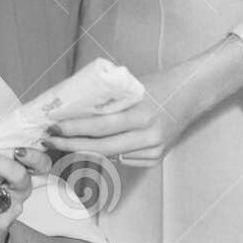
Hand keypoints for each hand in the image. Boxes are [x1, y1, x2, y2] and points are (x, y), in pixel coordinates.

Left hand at [46, 53, 226, 166]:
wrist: (192, 93)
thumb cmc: (158, 84)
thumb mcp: (131, 87)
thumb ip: (109, 100)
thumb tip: (73, 107)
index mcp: (140, 112)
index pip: (100, 126)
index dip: (74, 128)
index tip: (54, 126)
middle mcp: (147, 133)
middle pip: (102, 146)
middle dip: (72, 144)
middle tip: (50, 139)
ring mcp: (153, 148)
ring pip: (111, 155)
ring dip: (85, 149)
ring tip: (63, 142)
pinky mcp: (156, 157)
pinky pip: (125, 158)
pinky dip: (109, 152)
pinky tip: (97, 144)